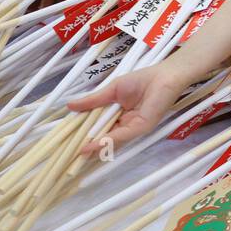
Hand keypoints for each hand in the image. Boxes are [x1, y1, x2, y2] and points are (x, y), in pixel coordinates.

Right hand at [68, 62, 185, 154]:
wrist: (164, 77)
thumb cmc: (140, 80)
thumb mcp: (111, 90)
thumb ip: (93, 101)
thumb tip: (69, 106)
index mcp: (118, 115)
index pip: (98, 126)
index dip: (83, 132)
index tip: (66, 138)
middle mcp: (124, 125)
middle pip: (102, 137)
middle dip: (86, 144)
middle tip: (66, 152)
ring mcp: (132, 128)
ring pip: (109, 140)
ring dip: (92, 147)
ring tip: (74, 154)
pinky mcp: (140, 128)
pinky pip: (119, 136)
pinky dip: (104, 142)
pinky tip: (90, 146)